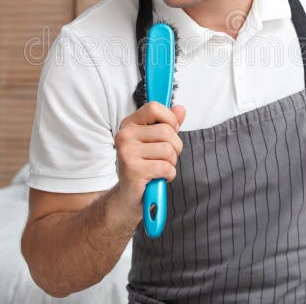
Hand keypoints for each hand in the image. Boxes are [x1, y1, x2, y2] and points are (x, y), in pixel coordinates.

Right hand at [114, 102, 185, 220]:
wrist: (129, 197)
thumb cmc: (143, 167)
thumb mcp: (155, 142)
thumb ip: (168, 124)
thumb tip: (180, 109)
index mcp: (129, 125)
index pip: (154, 108)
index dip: (170, 119)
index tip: (171, 131)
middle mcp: (125, 135)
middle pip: (167, 131)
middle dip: (175, 147)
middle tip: (164, 158)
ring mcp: (127, 152)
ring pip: (168, 150)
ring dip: (171, 163)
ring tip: (159, 168)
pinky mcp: (133, 170)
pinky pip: (166, 167)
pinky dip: (168, 175)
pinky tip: (158, 178)